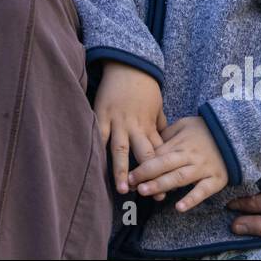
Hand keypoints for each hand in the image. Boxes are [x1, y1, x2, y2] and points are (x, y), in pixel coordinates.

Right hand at [93, 61, 167, 198]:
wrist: (129, 65)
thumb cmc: (145, 86)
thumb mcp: (158, 106)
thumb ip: (160, 125)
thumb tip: (165, 142)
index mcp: (150, 125)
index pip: (157, 152)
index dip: (161, 170)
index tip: (165, 188)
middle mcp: (135, 126)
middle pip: (143, 154)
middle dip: (148, 175)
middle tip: (152, 195)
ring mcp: (118, 121)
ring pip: (121, 150)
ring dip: (122, 171)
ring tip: (124, 189)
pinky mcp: (102, 115)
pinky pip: (99, 136)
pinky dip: (98, 151)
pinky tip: (95, 166)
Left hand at [128, 116, 228, 211]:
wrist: (234, 134)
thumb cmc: (204, 130)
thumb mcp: (183, 125)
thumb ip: (166, 135)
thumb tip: (147, 144)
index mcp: (180, 143)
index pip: (157, 155)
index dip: (141, 165)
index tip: (127, 176)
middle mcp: (190, 156)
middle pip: (164, 165)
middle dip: (146, 175)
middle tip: (130, 184)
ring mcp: (203, 168)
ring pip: (179, 178)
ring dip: (161, 185)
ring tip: (145, 192)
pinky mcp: (216, 180)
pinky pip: (203, 191)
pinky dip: (192, 199)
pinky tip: (179, 208)